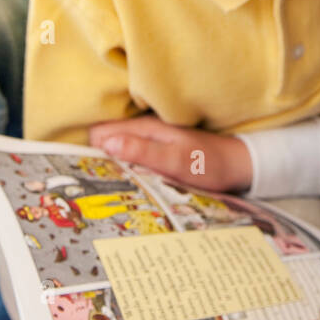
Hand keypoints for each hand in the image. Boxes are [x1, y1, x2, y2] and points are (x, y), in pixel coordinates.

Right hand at [88, 113, 252, 193]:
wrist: (237, 166)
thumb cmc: (209, 164)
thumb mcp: (176, 161)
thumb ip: (143, 152)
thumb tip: (106, 145)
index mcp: (144, 128)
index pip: (100, 133)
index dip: (87, 151)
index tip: (82, 175)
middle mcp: (144, 131)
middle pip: (105, 141)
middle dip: (94, 160)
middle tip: (91, 189)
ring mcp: (150, 141)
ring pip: (117, 150)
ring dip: (109, 167)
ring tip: (103, 191)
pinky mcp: (156, 152)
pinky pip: (131, 157)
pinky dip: (124, 169)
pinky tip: (125, 186)